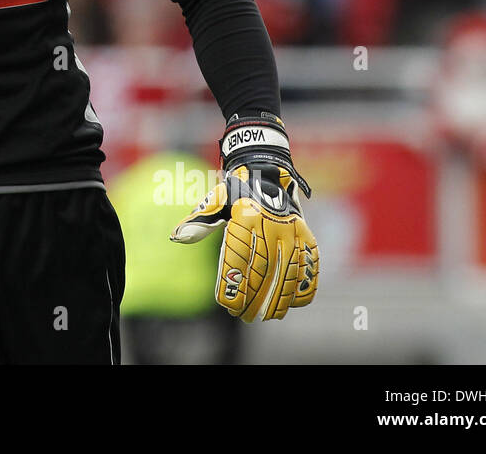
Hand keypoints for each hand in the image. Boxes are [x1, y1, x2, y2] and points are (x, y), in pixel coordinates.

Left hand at [170, 114, 318, 321]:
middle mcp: (271, 225)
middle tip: (245, 316)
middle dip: (254, 298)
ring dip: (279, 299)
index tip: (227, 305)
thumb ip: (199, 222)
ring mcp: (292, 230)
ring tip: (268, 316)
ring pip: (288, 272)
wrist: (266, 168)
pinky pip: (310, 265)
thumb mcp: (215, 201)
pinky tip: (295, 303)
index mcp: (245, 218)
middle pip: (264, 272)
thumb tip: (176, 237)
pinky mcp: (306, 234)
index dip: (234, 285)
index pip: (239, 260)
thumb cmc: (235, 191)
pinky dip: (304, 285)